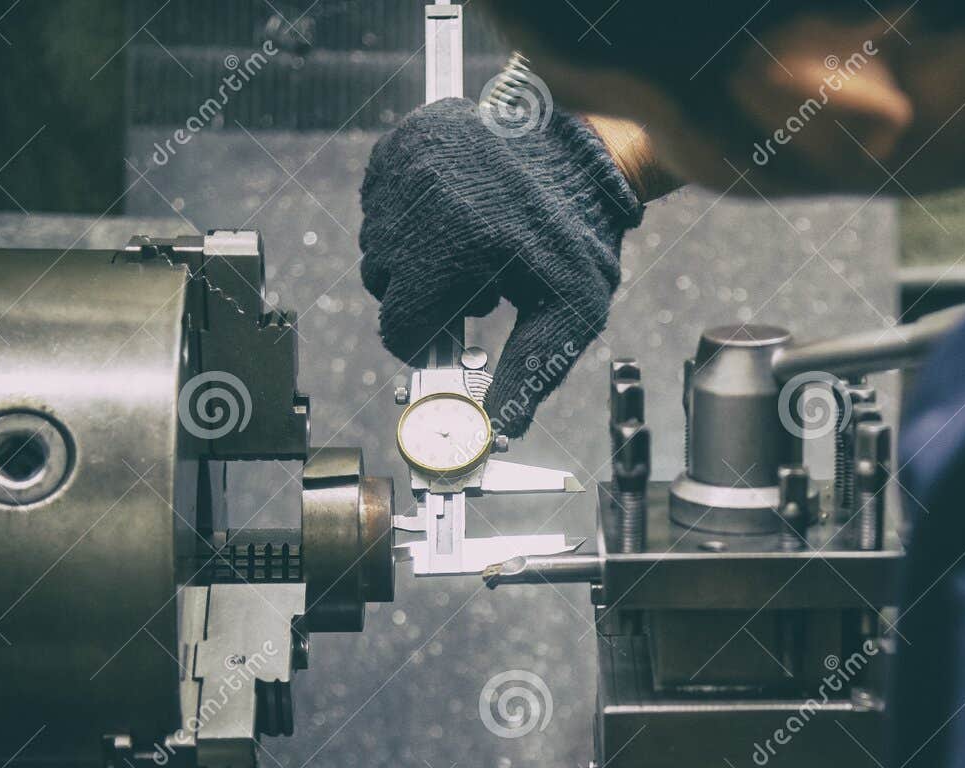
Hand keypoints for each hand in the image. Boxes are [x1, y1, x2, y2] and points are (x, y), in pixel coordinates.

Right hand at [360, 98, 643, 437]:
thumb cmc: (580, 236)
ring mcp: (405, 163)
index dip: (427, 341)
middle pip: (383, 287)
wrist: (585, 154)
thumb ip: (529, 372)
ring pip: (378, 243)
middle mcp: (418, 199)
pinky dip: (408, 215)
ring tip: (471, 247)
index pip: (399, 327)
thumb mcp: (571, 312)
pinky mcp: (402, 140)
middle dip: (423, 297)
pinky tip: (455, 212)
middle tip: (480, 284)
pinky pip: (381, 200)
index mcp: (453, 246)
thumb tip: (499, 430)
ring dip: (415, 257)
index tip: (454, 332)